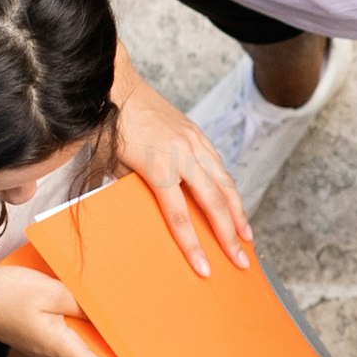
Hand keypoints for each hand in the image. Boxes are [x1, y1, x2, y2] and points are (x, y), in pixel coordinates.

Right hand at [0, 262, 161, 356]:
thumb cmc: (3, 295)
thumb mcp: (48, 291)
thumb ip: (83, 303)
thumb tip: (108, 314)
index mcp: (61, 349)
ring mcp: (51, 354)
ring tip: (149, 353)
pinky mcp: (46, 344)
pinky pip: (78, 346)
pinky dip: (98, 342)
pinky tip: (112, 329)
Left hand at [106, 69, 253, 276]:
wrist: (117, 87)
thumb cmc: (110, 128)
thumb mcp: (113, 168)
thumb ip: (133, 192)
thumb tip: (145, 215)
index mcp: (158, 168)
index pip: (180, 217)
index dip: (193, 246)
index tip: (204, 268)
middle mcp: (182, 155)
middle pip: (214, 203)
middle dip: (229, 236)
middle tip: (241, 260)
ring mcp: (194, 143)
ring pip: (225, 184)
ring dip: (238, 213)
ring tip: (246, 236)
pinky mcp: (196, 134)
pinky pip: (219, 165)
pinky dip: (228, 186)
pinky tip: (233, 201)